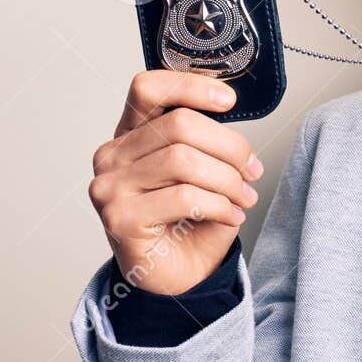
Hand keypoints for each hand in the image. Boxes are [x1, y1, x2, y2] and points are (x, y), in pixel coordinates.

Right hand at [88, 70, 263, 295]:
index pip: (147, 89)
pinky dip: (218, 205)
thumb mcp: (204, 170)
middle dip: (229, 147)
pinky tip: (230, 215)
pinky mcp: (119, 218)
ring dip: (227, 180)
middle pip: (179, 125)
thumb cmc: (190, 221)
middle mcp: (112, 156)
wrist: (178, 275)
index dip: (190, 86)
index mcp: (131, 134)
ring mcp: (109, 187)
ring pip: (183, 160)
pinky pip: (182, 197)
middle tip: (252, 170)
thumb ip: (206, 140)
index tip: (228, 101)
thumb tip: (232, 119)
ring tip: (244, 197)